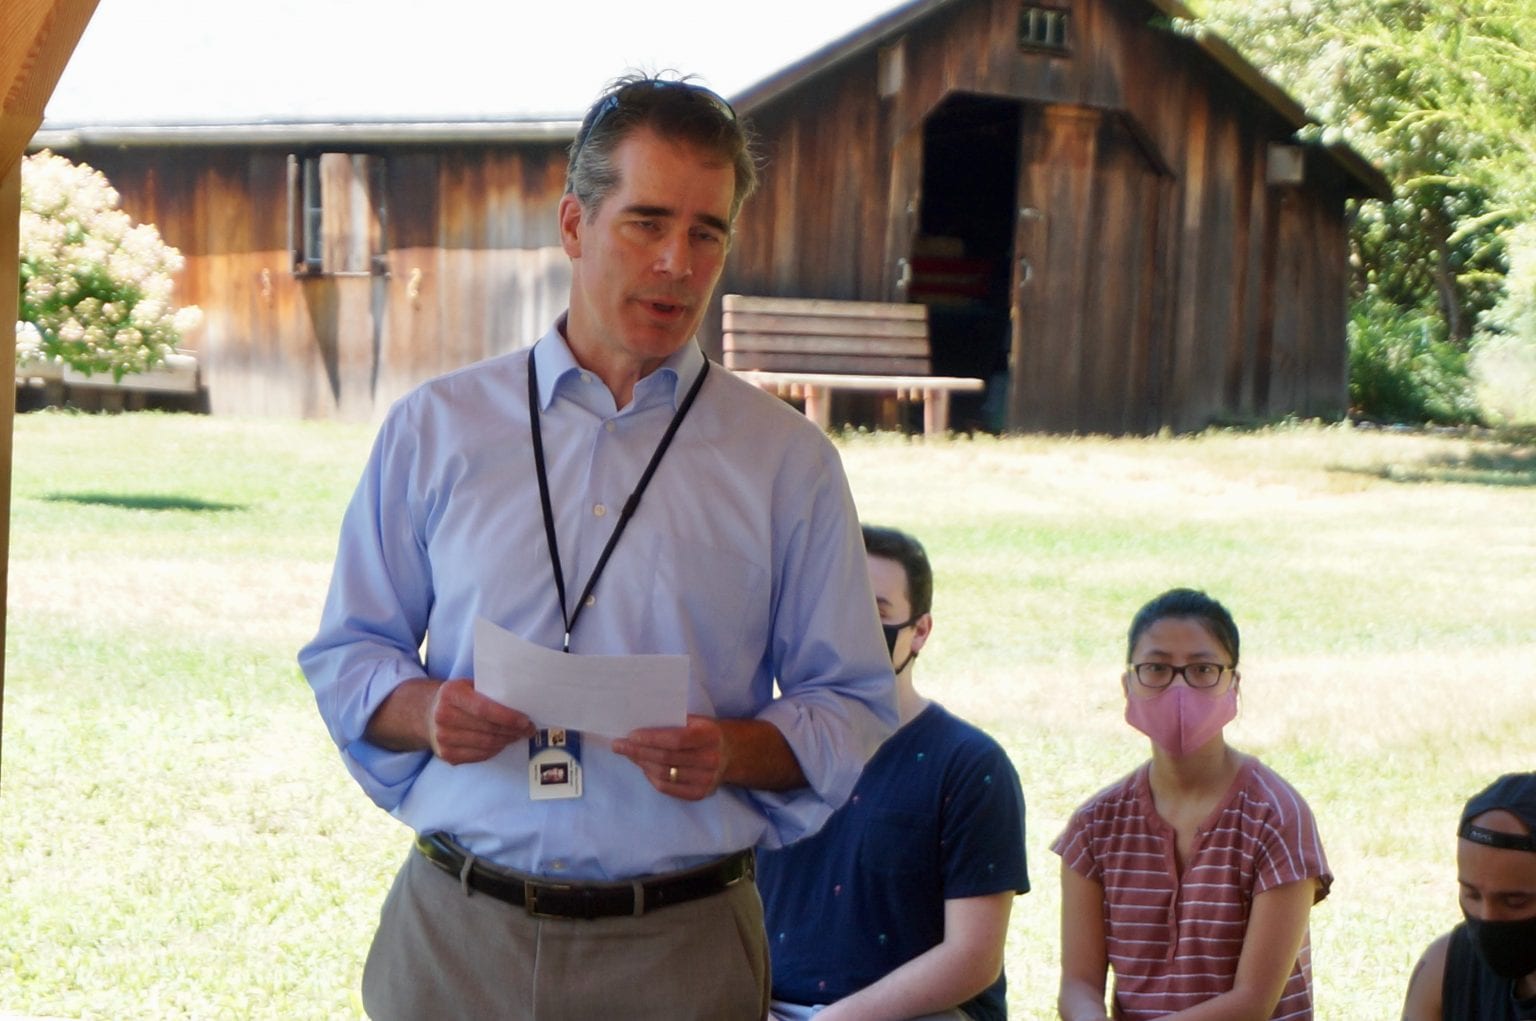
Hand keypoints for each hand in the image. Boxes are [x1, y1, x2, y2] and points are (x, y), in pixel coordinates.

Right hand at [427, 678, 535, 763]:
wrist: (424, 714)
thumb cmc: (455, 697)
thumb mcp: (467, 685)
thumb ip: (488, 690)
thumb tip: (521, 699)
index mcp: (451, 694)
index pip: (484, 709)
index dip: (508, 717)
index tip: (526, 721)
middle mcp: (443, 717)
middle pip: (488, 729)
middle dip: (513, 731)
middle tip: (528, 729)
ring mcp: (443, 739)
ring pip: (486, 744)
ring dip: (506, 741)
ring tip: (518, 736)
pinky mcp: (446, 755)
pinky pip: (479, 756)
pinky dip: (495, 750)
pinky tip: (502, 743)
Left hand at [611, 715, 727, 799]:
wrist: (731, 753)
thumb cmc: (706, 732)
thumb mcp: (697, 720)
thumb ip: (674, 721)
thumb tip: (640, 723)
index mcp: (710, 736)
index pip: (676, 740)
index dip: (651, 739)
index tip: (631, 735)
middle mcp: (710, 760)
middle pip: (666, 759)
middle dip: (638, 751)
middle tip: (619, 745)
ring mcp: (706, 780)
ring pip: (663, 774)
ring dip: (642, 764)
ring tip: (629, 754)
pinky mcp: (700, 794)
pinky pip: (667, 788)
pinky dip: (651, 777)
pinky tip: (644, 767)